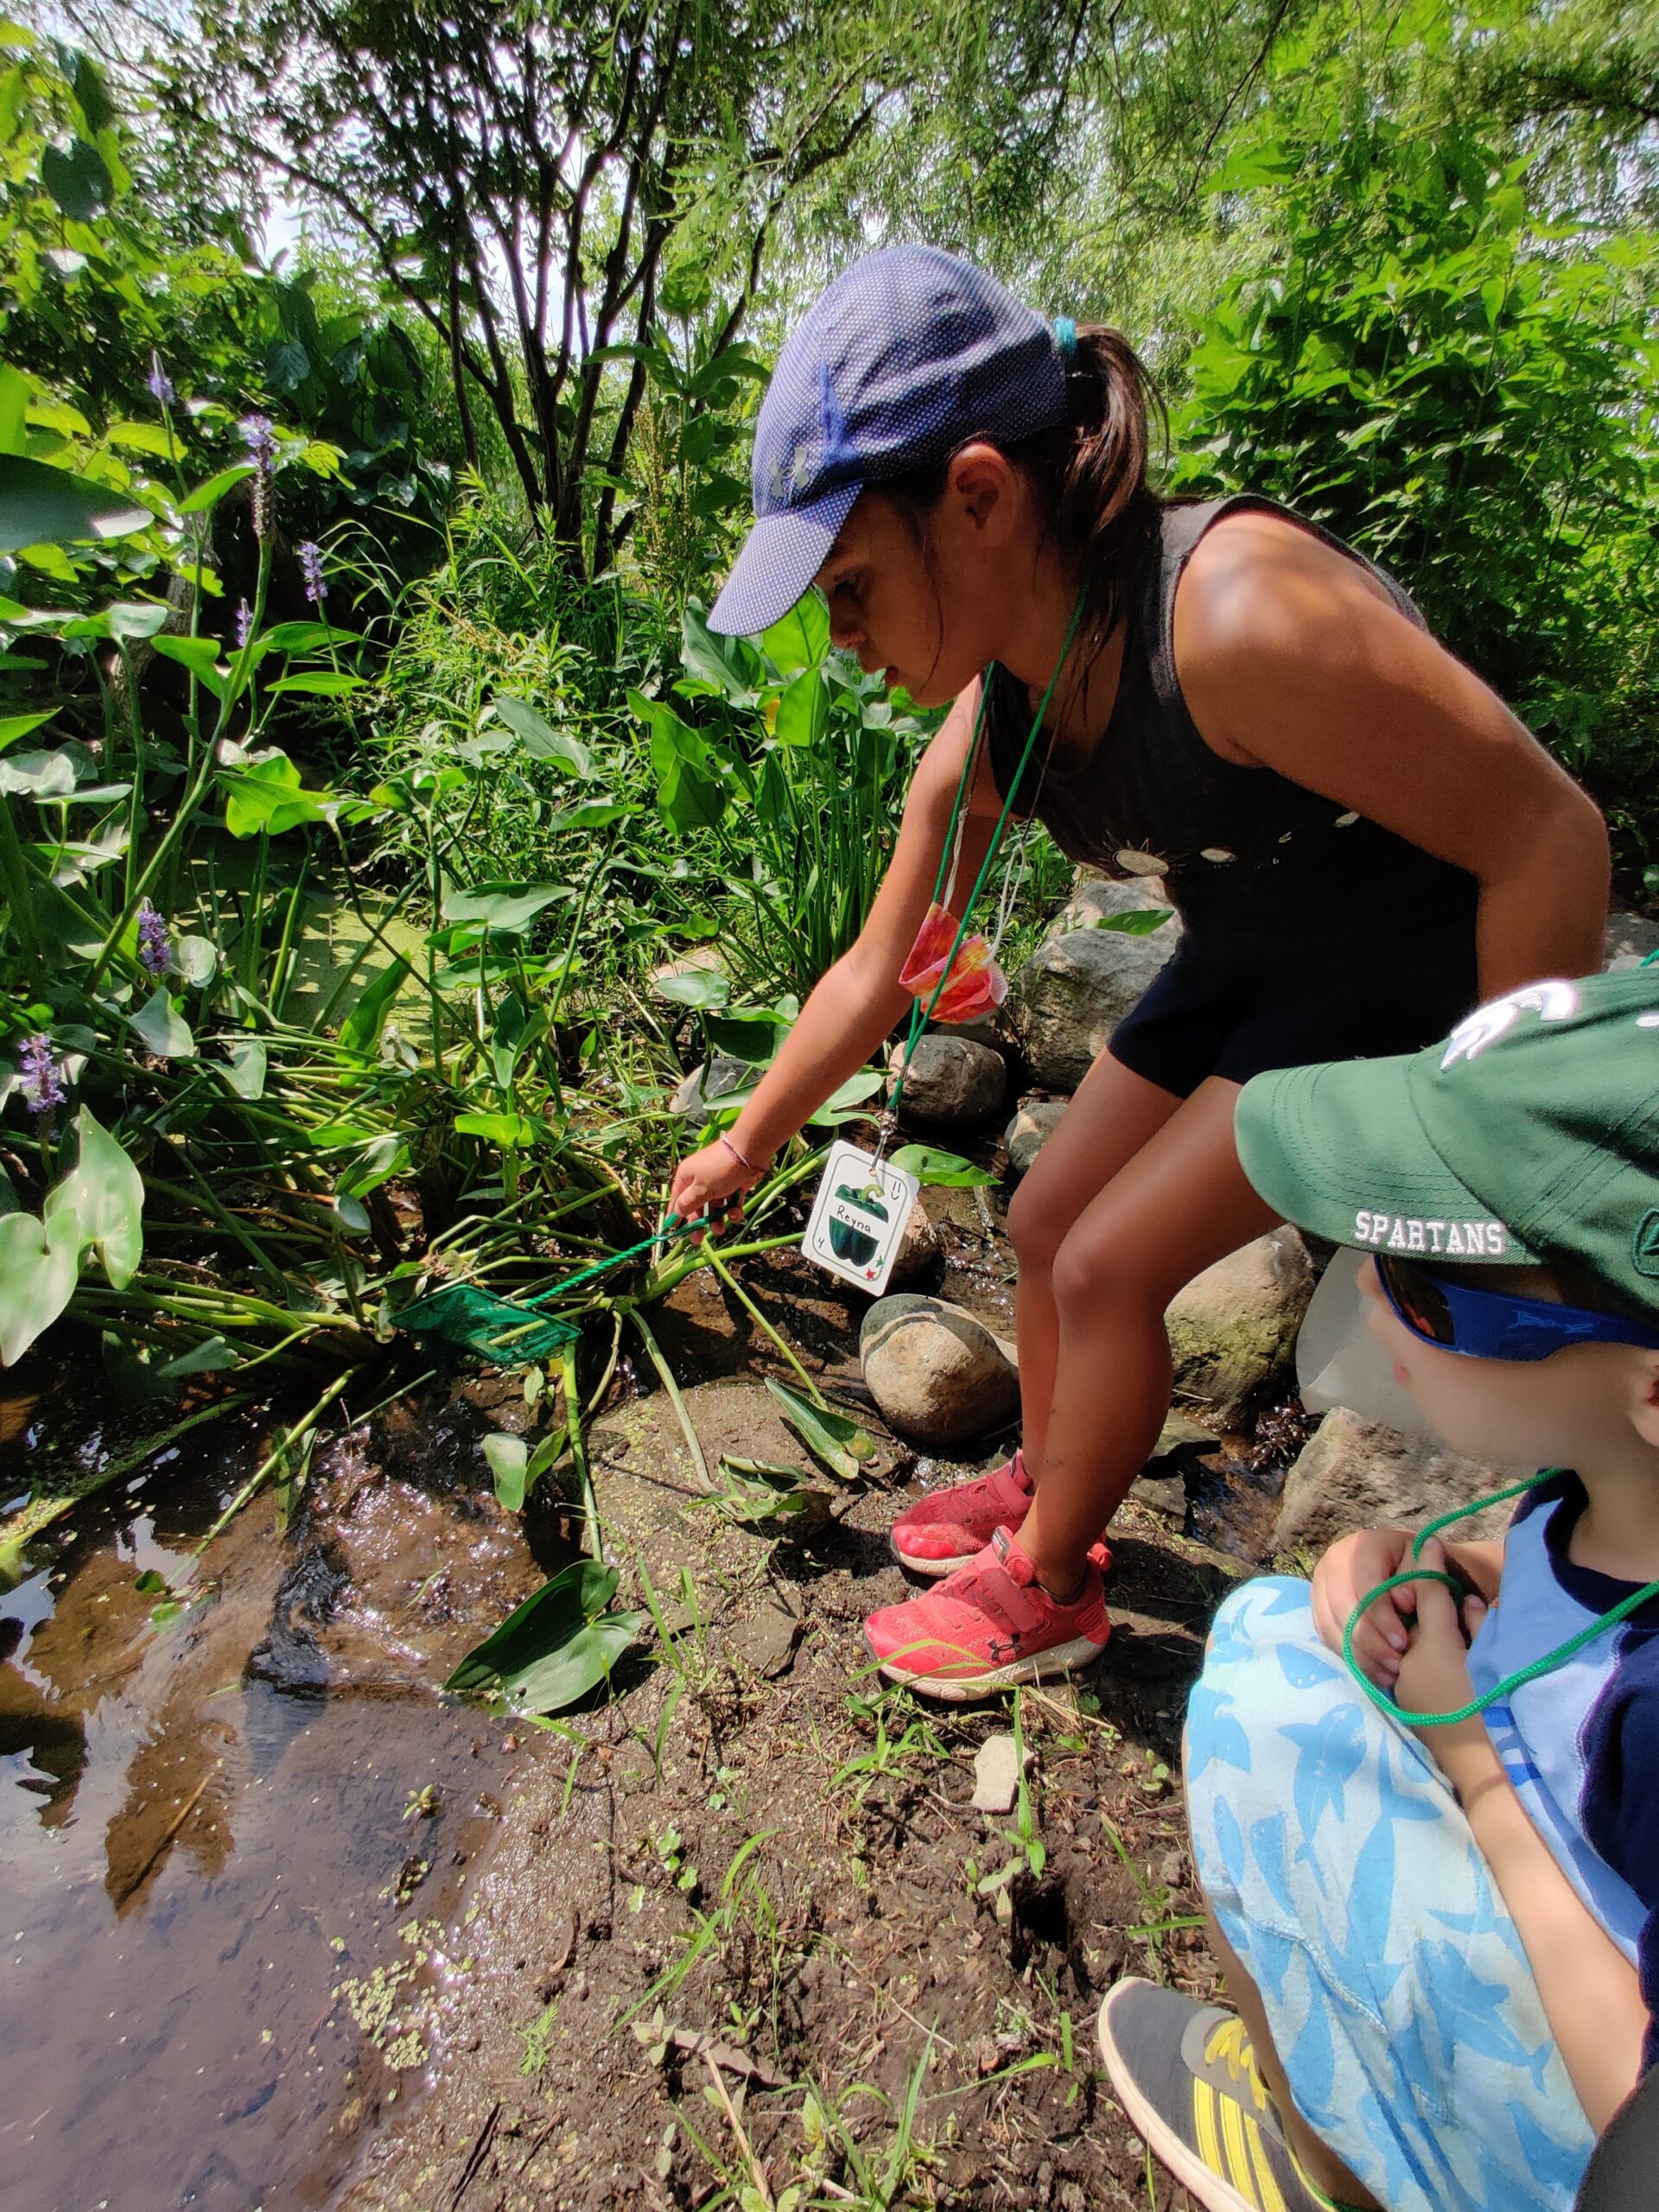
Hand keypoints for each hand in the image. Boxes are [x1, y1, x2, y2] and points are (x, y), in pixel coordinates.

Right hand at [668, 1134, 762, 1241]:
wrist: (750, 1152)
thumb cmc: (720, 1169)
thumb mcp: (701, 1188)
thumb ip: (688, 1202)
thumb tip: (676, 1212)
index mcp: (687, 1177)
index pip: (677, 1199)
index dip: (674, 1215)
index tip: (671, 1231)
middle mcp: (701, 1180)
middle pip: (696, 1206)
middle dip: (697, 1223)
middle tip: (697, 1240)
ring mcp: (719, 1184)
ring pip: (714, 1207)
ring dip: (716, 1220)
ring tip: (719, 1230)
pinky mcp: (734, 1186)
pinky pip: (730, 1202)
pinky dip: (733, 1210)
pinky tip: (736, 1213)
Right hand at [1311, 1526, 1415, 1686]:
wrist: (1401, 1568)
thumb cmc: (1417, 1569)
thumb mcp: (1425, 1568)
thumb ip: (1418, 1580)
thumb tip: (1402, 1601)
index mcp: (1362, 1545)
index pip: (1364, 1582)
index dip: (1381, 1615)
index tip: (1402, 1642)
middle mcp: (1333, 1562)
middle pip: (1342, 1605)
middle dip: (1369, 1640)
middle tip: (1396, 1665)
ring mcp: (1321, 1585)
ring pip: (1331, 1624)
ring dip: (1359, 1654)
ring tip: (1387, 1675)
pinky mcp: (1318, 1608)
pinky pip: (1327, 1635)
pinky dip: (1349, 1656)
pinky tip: (1373, 1671)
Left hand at [1392, 1537, 1490, 1762]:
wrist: (1486, 1772)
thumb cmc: (1499, 1713)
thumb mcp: (1495, 1659)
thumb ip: (1480, 1623)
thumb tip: (1467, 1600)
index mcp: (1433, 1646)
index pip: (1428, 1593)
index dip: (1429, 1565)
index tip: (1429, 1541)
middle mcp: (1407, 1662)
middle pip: (1406, 1615)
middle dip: (1414, 1597)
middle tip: (1424, 1581)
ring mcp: (1399, 1684)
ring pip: (1398, 1640)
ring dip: (1407, 1626)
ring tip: (1421, 1617)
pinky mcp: (1399, 1704)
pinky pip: (1397, 1663)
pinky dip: (1407, 1652)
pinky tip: (1419, 1651)